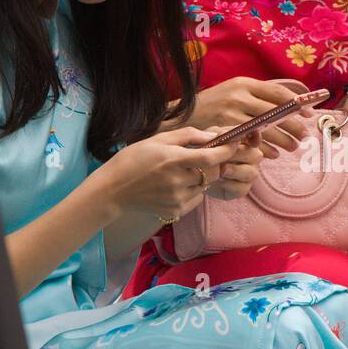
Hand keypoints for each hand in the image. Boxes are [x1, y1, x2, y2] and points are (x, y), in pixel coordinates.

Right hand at [99, 127, 239, 221]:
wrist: (112, 190)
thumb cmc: (133, 160)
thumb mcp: (158, 140)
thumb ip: (188, 136)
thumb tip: (213, 136)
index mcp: (173, 160)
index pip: (210, 156)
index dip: (227, 150)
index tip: (235, 143)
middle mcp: (177, 182)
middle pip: (213, 173)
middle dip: (216, 164)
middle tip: (207, 156)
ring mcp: (177, 199)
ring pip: (205, 186)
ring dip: (202, 177)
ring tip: (182, 171)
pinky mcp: (175, 212)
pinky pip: (196, 199)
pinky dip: (193, 190)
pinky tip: (175, 185)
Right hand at [187, 78, 313, 156]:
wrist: (180, 117)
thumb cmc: (213, 105)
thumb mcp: (234, 91)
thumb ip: (258, 95)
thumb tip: (293, 100)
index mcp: (244, 83)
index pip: (278, 92)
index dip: (297, 104)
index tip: (309, 115)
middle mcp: (238, 96)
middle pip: (275, 112)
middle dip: (293, 126)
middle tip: (304, 136)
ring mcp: (230, 113)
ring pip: (266, 130)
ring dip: (283, 140)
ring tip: (292, 147)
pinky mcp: (224, 130)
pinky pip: (251, 143)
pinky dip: (265, 150)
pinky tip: (273, 154)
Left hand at [203, 132, 263, 200]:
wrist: (194, 173)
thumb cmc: (204, 152)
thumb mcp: (209, 138)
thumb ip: (219, 134)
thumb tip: (223, 134)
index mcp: (245, 141)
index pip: (256, 137)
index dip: (255, 138)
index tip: (250, 140)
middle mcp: (251, 158)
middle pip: (255, 155)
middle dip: (237, 155)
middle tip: (222, 157)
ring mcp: (248, 174)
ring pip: (250, 173)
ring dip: (234, 171)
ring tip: (219, 170)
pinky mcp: (241, 189)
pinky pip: (241, 188)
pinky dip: (228, 184)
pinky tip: (217, 181)